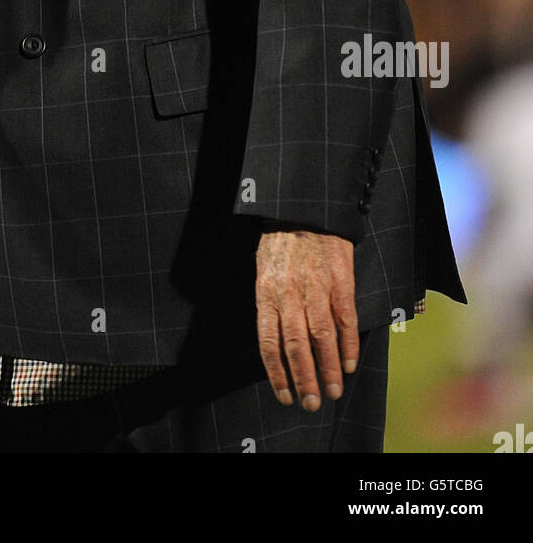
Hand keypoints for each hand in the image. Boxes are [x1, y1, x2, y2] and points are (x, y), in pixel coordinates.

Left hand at [256, 229, 358, 410]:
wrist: (305, 208)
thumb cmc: (281, 241)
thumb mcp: (263, 269)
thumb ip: (270, 305)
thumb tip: (275, 344)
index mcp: (267, 292)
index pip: (269, 342)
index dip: (277, 373)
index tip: (285, 396)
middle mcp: (289, 293)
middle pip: (296, 346)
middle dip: (304, 379)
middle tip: (312, 403)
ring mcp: (316, 287)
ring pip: (322, 337)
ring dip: (329, 368)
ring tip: (333, 391)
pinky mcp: (340, 281)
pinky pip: (345, 319)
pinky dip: (348, 344)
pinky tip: (349, 363)